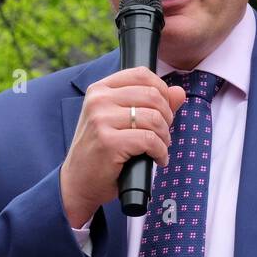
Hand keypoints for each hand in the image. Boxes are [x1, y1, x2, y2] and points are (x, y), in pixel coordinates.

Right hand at [60, 67, 186, 227]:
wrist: (78, 182)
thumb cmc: (102, 151)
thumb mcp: (123, 122)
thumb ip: (151, 105)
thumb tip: (178, 92)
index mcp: (100, 89)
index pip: (141, 74)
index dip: (162, 91)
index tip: (164, 111)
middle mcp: (98, 100)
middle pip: (152, 95)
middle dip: (167, 117)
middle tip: (163, 134)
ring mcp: (101, 120)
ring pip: (154, 118)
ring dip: (165, 137)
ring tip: (160, 148)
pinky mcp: (108, 142)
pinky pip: (150, 140)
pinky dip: (161, 152)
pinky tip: (158, 159)